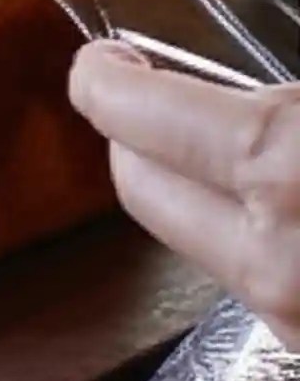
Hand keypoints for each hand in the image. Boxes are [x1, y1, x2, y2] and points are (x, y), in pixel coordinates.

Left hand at [70, 40, 299, 348]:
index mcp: (290, 168)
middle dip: (134, 136)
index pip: (142, 116)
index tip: (99, 63)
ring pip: (192, 239)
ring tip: (227, 152)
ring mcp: (291, 316)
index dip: (106, 81)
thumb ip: (283, 97)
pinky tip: (282, 208)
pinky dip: (249, 235)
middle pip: (140, 185)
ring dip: (192, 190)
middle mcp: (277, 259)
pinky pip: (250, 276)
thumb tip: (243, 81)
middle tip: (154, 100)